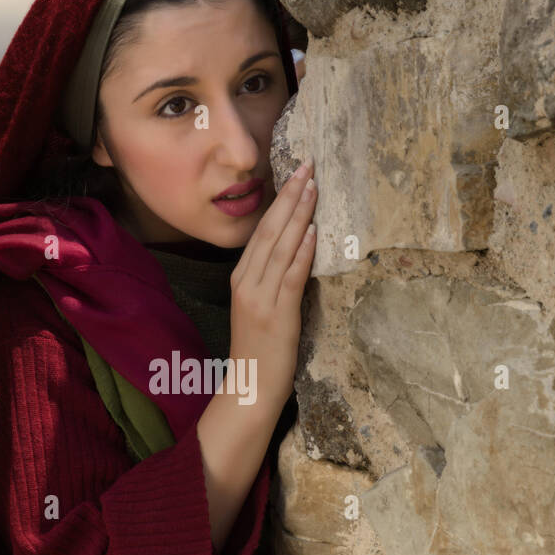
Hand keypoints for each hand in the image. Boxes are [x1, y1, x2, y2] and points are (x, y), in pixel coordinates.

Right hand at [228, 157, 316, 413]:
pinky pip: (290, 276)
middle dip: (290, 196)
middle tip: (308, 166)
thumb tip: (296, 249)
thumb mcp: (259, 307)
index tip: (297, 175)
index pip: (261, 231)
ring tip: (314, 187)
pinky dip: (302, 251)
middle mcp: (247, 283)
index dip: (280, 201)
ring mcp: (260, 298)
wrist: (250, 388)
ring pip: (281, 247)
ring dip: (299, 214)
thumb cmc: (260, 350)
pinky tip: (312, 231)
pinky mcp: (277, 314)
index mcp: (241, 278)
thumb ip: (271, 279)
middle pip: (270, 230)